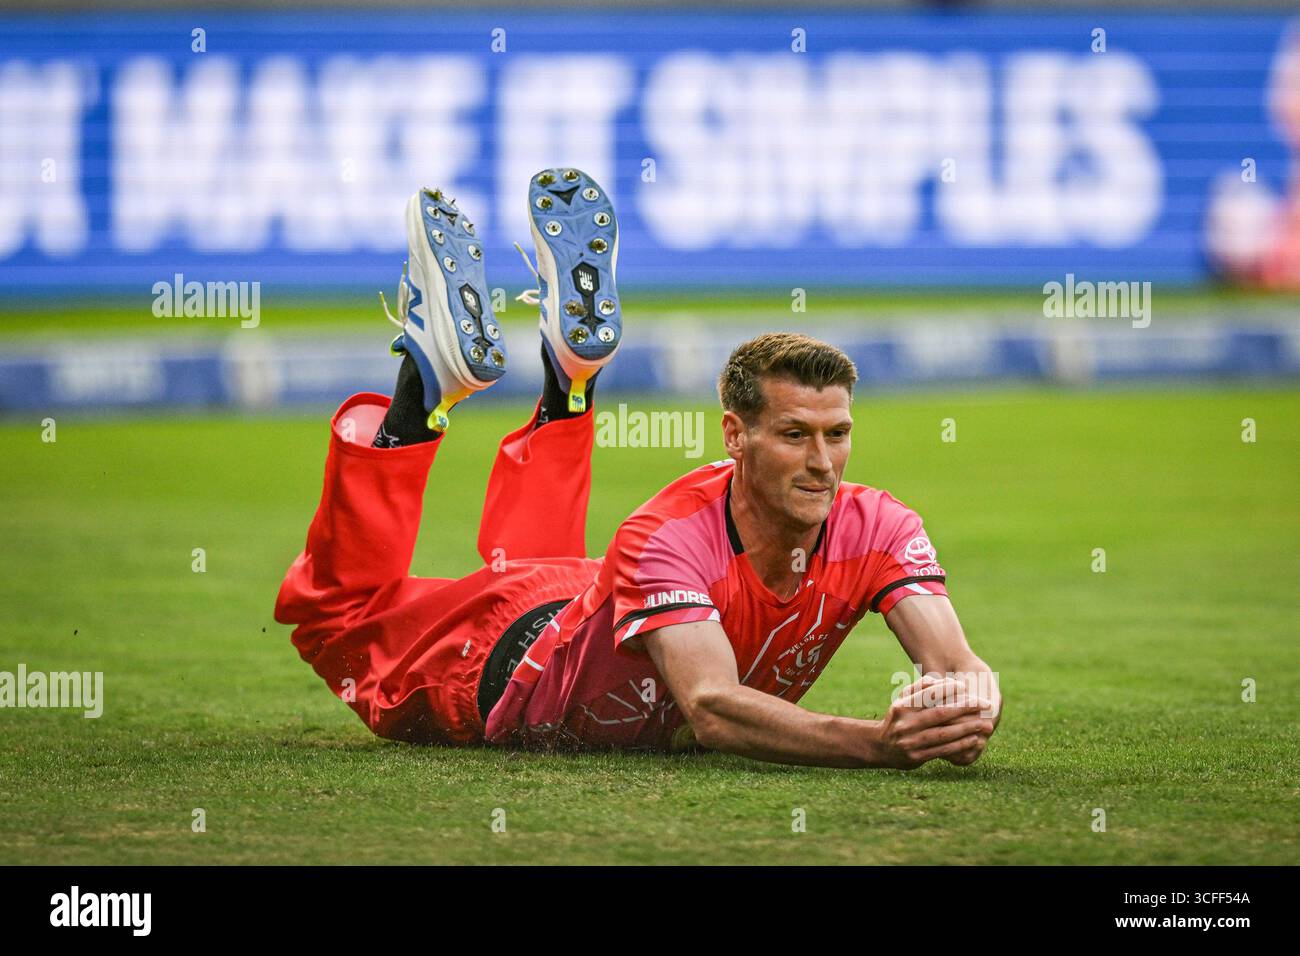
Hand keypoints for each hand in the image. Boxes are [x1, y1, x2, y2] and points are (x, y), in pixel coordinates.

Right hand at [874, 675, 994, 768]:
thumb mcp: (902, 701)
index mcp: (903, 707)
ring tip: (984, 724)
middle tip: (984, 704)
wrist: (880, 747)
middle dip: (965, 708)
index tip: (965, 686)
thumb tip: (939, 680)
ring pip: (944, 734)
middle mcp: (906, 724)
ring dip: (967, 729)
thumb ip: (919, 689)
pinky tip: (974, 739)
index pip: (928, 695)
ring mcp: (911, 742)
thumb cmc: (899, 719)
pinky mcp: (917, 758)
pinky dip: (960, 744)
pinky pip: (943, 750)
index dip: (948, 689)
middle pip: (940, 714)